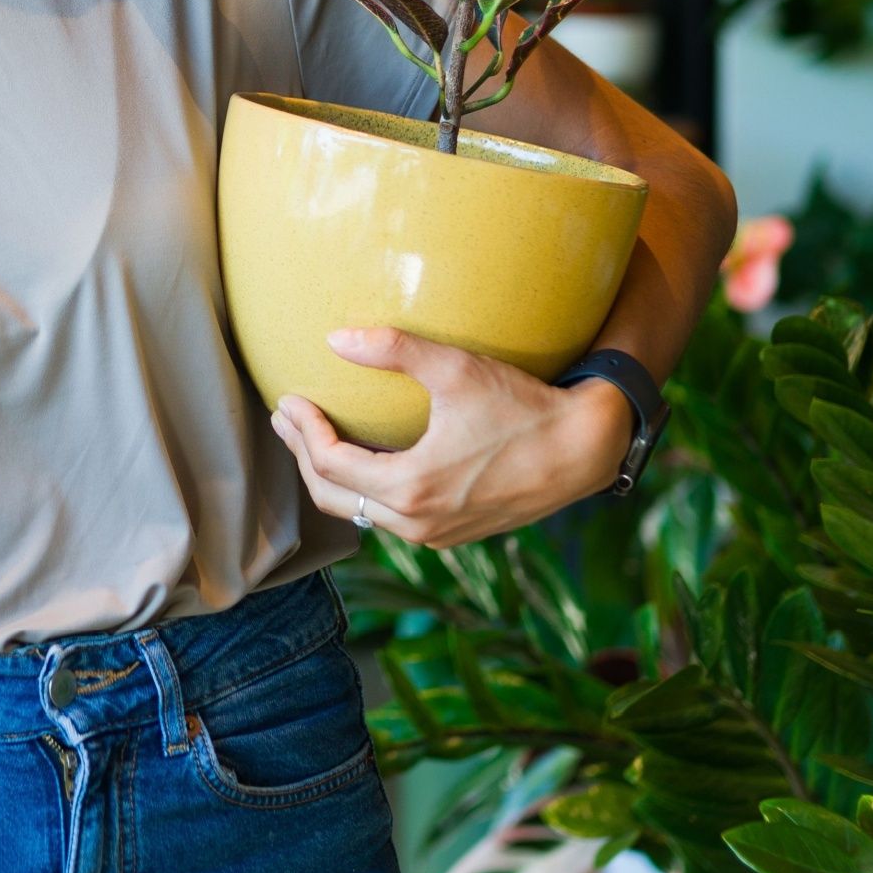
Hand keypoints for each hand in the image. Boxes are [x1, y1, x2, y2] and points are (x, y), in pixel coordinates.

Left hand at [269, 326, 634, 549]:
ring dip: (332, 477)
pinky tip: (365, 458)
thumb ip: (394, 349)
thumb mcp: (456, 369)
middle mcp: (418, 523)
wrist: (584, 449)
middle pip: (334, 497)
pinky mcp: (453, 533)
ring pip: (361, 513)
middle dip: (304, 457)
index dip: (302, 431)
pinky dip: (366, 490)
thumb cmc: (522, 406)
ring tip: (314, 438)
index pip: (330, 464)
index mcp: (411, 488)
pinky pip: (391, 517)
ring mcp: (436, 535)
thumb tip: (335, 337)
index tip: (289, 399)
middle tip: (288, 420)